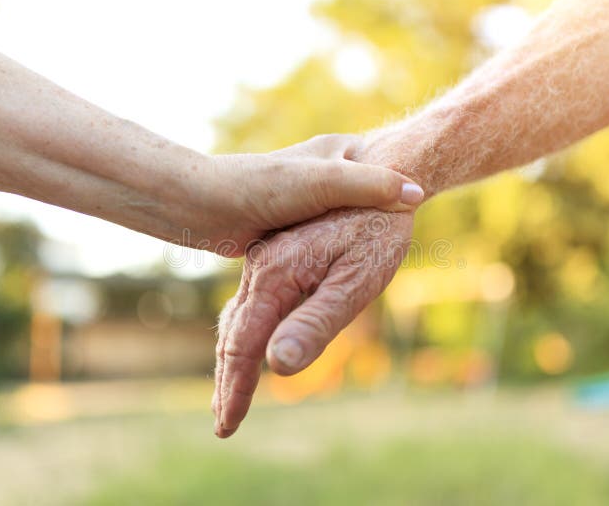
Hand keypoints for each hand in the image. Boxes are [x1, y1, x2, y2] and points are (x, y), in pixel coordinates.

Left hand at [181, 134, 421, 255]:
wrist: (205, 206)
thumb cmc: (264, 187)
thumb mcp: (325, 181)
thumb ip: (371, 185)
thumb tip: (417, 194)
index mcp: (337, 159)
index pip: (384, 170)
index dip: (402, 189)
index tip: (425, 202)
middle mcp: (323, 180)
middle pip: (365, 202)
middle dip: (381, 219)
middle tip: (406, 234)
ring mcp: (306, 207)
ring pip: (342, 227)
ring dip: (354, 242)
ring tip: (379, 257)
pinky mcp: (287, 232)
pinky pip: (318, 246)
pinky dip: (329, 258)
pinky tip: (342, 273)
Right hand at [212, 207, 412, 436]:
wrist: (384, 184)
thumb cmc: (376, 233)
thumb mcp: (355, 281)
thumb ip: (316, 323)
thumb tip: (279, 366)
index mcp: (276, 276)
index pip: (244, 344)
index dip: (235, 387)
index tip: (227, 425)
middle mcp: (262, 268)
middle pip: (235, 334)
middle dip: (228, 380)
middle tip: (223, 423)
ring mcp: (267, 260)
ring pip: (239, 318)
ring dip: (232, 359)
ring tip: (229, 393)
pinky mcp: (278, 257)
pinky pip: (251, 303)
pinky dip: (243, 332)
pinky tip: (250, 342)